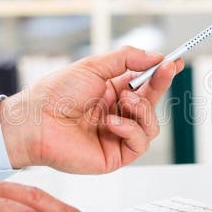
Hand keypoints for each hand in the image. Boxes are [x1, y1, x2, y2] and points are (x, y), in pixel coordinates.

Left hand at [0, 46, 183, 173]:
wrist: (36, 121)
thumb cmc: (56, 94)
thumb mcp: (94, 66)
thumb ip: (127, 59)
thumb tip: (156, 56)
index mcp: (110, 92)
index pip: (143, 83)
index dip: (160, 73)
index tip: (174, 61)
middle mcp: (116, 114)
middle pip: (152, 102)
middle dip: (160, 85)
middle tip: (166, 69)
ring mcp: (116, 136)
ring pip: (151, 125)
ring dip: (142, 109)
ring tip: (124, 100)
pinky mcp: (114, 156)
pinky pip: (139, 143)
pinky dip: (131, 130)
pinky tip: (112, 123)